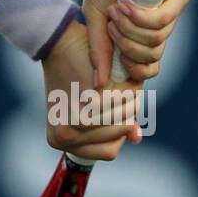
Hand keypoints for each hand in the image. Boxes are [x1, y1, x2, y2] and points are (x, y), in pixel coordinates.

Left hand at [41, 20, 142, 161]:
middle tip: (125, 93)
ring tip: (124, 87)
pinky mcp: (79, 115)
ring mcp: (69, 130)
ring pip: (118, 127)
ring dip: (128, 106)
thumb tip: (137, 138)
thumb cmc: (79, 71)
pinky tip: (120, 83)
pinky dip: (124, 98)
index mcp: (62, 140)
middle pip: (115, 141)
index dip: (121, 132)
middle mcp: (62, 140)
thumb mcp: (98, 102)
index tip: (121, 111)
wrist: (60, 43)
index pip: (109, 152)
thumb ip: (116, 122)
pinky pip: (117, 114)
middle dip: (126, 116)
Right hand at [83, 0, 192, 89]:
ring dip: (132, 28)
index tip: (115, 54)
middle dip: (127, 45)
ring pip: (158, 39)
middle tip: (112, 24)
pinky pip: (164, 20)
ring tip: (116, 9)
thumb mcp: (97, 17)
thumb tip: (99, 84)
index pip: (149, 65)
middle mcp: (161, 22)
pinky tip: (125, 5)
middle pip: (153, 56)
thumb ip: (100, 49)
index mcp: (144, 30)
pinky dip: (142, 17)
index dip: (133, 67)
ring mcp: (173, 8)